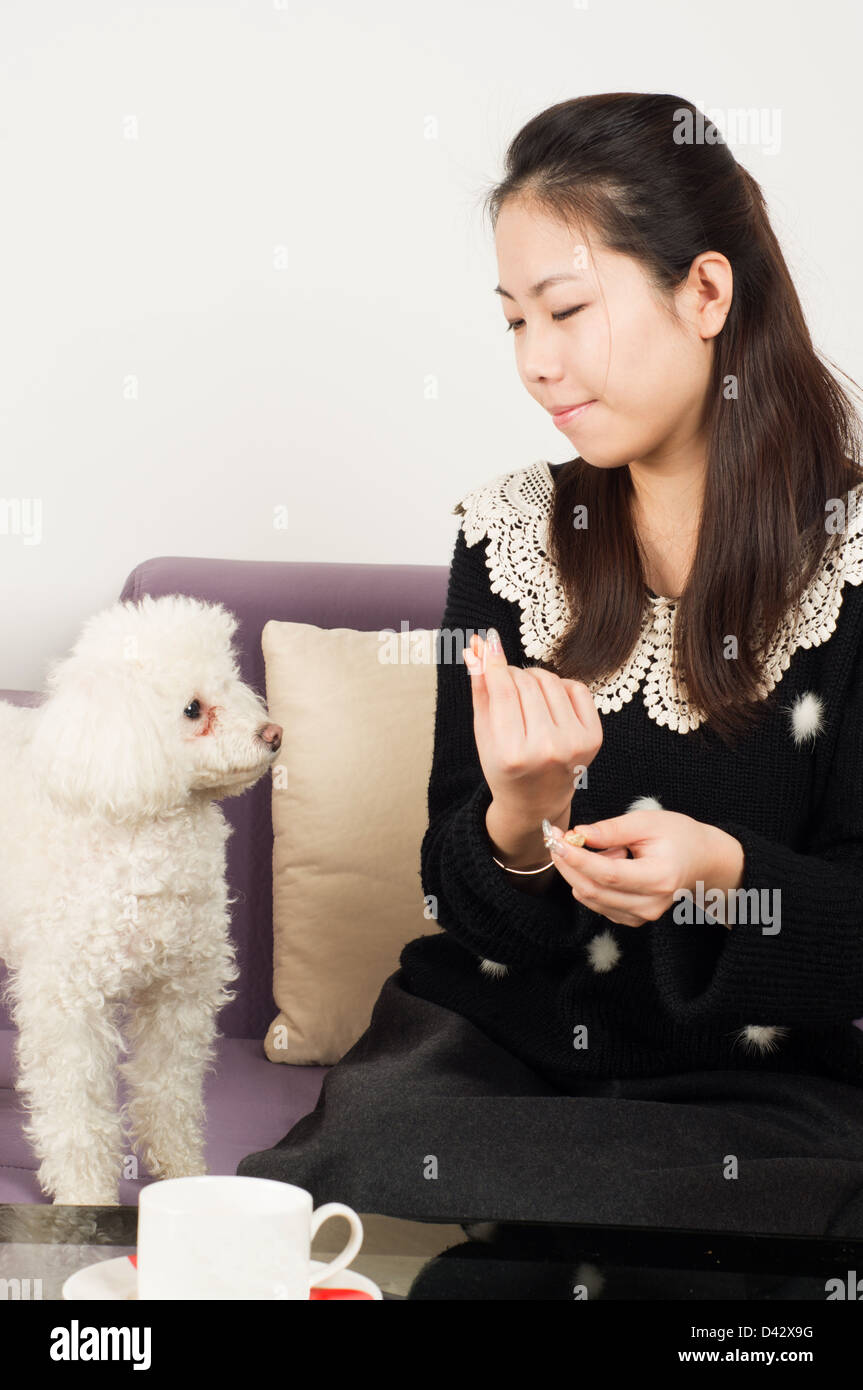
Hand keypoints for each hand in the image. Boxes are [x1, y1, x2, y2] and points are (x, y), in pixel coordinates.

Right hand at [463, 629, 602, 829]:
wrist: (535, 802)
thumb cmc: (503, 766)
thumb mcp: (483, 733)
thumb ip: (480, 688)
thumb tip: (477, 646)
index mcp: (512, 754)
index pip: (503, 690)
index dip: (493, 662)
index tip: (488, 642)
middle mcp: (547, 750)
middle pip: (526, 682)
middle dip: (511, 673)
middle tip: (504, 680)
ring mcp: (574, 744)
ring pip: (551, 681)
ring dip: (534, 677)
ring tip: (525, 694)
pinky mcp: (593, 737)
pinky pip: (577, 688)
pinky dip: (561, 686)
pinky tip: (549, 702)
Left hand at [544, 809, 740, 927]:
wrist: (701, 861)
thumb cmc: (677, 836)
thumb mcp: (647, 822)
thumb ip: (612, 829)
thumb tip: (577, 834)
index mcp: (659, 877)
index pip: (608, 874)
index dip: (577, 858)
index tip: (556, 838)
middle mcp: (650, 904)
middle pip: (593, 889)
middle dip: (568, 863)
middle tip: (557, 837)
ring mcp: (642, 916)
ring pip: (590, 898)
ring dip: (579, 871)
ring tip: (602, 847)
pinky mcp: (633, 919)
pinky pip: (597, 903)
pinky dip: (589, 881)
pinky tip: (607, 862)